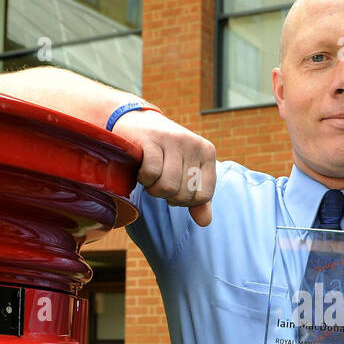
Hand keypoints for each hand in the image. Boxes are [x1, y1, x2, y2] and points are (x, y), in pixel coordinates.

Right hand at [109, 110, 214, 226]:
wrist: (135, 122)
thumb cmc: (163, 153)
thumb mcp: (184, 173)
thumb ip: (197, 198)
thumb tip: (205, 222)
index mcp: (207, 153)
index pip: (204, 196)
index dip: (185, 201)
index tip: (175, 188)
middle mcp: (194, 144)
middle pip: (184, 194)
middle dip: (167, 195)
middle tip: (159, 180)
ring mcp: (173, 140)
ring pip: (168, 186)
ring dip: (154, 188)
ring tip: (151, 176)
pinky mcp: (151, 139)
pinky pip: (151, 173)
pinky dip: (143, 178)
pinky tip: (141, 168)